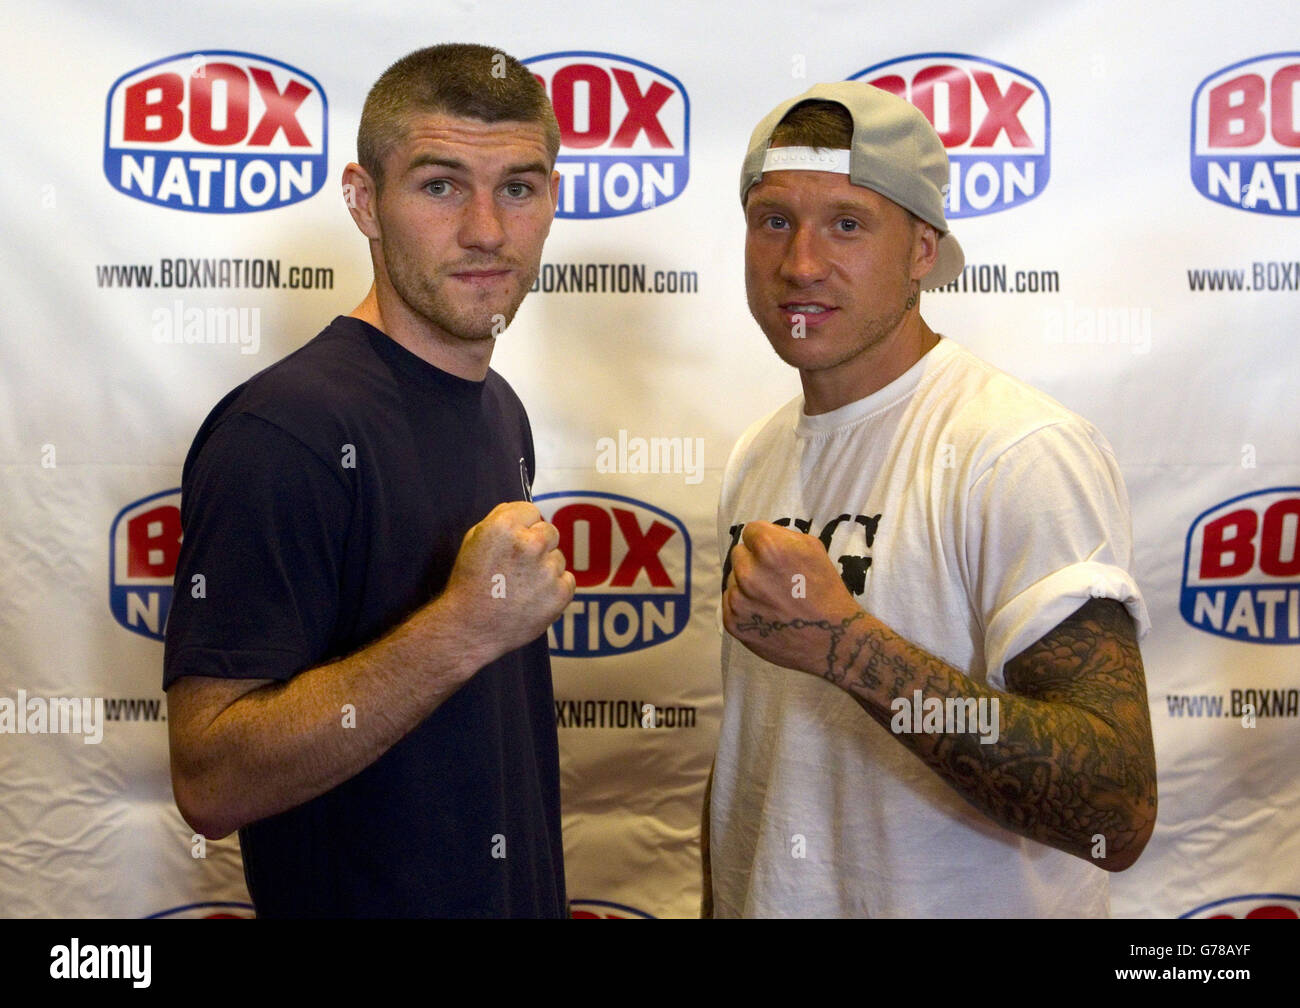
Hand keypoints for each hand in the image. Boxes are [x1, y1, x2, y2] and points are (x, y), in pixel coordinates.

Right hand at [441, 501, 575, 662]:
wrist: (470, 628)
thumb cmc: (468, 585)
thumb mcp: (474, 541)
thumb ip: (500, 521)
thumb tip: (524, 512)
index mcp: (505, 527)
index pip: (531, 510)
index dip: (523, 526)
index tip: (516, 541)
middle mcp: (530, 543)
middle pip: (550, 531)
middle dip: (538, 545)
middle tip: (518, 567)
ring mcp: (548, 569)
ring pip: (558, 558)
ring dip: (545, 568)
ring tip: (521, 587)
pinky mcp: (561, 592)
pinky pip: (567, 580)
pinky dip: (554, 588)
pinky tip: (533, 598)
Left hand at [722, 521, 863, 674]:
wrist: (832, 638)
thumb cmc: (826, 590)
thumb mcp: (813, 548)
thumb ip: (782, 535)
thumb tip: (758, 535)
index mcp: (769, 548)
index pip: (750, 531)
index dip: (764, 541)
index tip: (776, 555)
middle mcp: (749, 573)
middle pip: (739, 554)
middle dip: (754, 562)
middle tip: (775, 578)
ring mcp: (738, 600)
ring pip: (733, 579)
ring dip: (747, 585)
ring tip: (772, 598)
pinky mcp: (733, 623)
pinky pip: (730, 603)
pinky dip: (744, 607)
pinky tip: (765, 613)